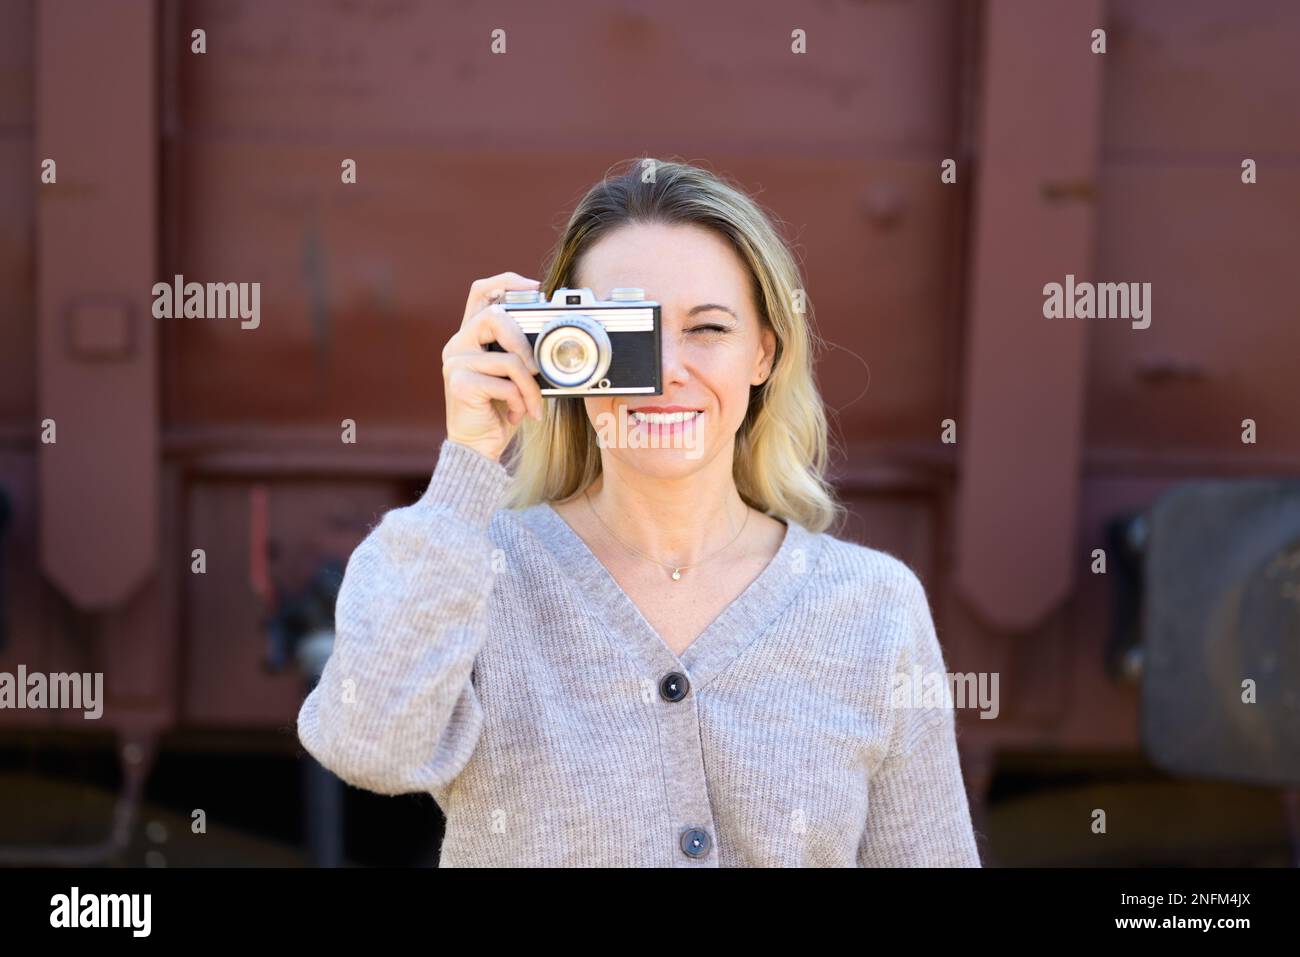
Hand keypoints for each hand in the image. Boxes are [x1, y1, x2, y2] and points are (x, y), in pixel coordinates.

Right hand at [441, 272, 545, 462]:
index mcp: (470, 337)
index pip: (481, 292)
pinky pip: (506, 383)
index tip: (535, 288)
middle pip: (495, 316)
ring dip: (530, 387)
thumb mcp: (514, 377)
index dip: (507, 282)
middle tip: (538, 369)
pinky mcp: (460, 383)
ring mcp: (455, 363)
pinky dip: (520, 401)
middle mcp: (458, 345)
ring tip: (532, 406)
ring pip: (509, 358)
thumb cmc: (499, 412)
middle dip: (525, 343)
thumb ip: (521, 353)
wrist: (478, 449)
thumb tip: (550, 337)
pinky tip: (516, 415)